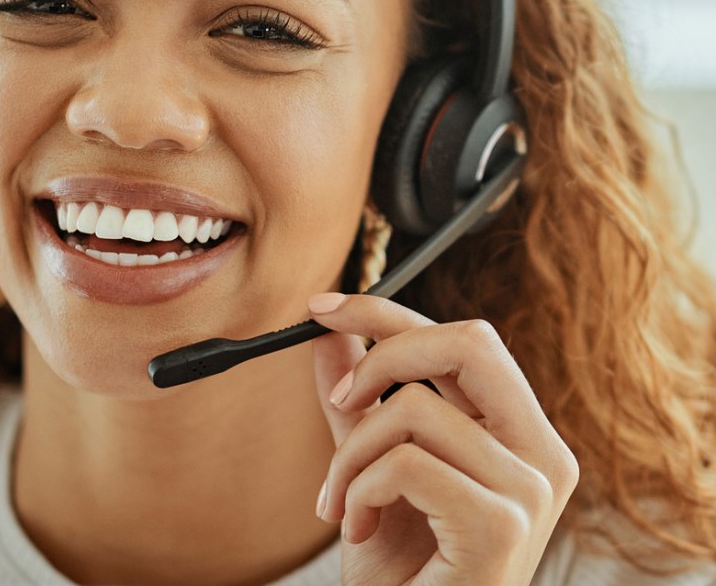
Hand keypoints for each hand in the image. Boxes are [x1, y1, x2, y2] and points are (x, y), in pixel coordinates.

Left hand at [308, 292, 577, 585]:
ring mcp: (529, 491)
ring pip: (412, 407)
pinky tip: (359, 529)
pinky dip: (358, 491)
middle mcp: (543, 455)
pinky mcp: (500, 525)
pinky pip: (403, 462)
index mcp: (520, 435)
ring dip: (351, 454)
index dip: (389, 313)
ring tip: (341, 501)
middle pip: (468, 342)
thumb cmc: (402, 569)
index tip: (324, 308)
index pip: (465, 340)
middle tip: (339, 396)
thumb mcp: (371, 467)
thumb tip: (327, 333)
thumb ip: (356, 401)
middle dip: (384, 349)